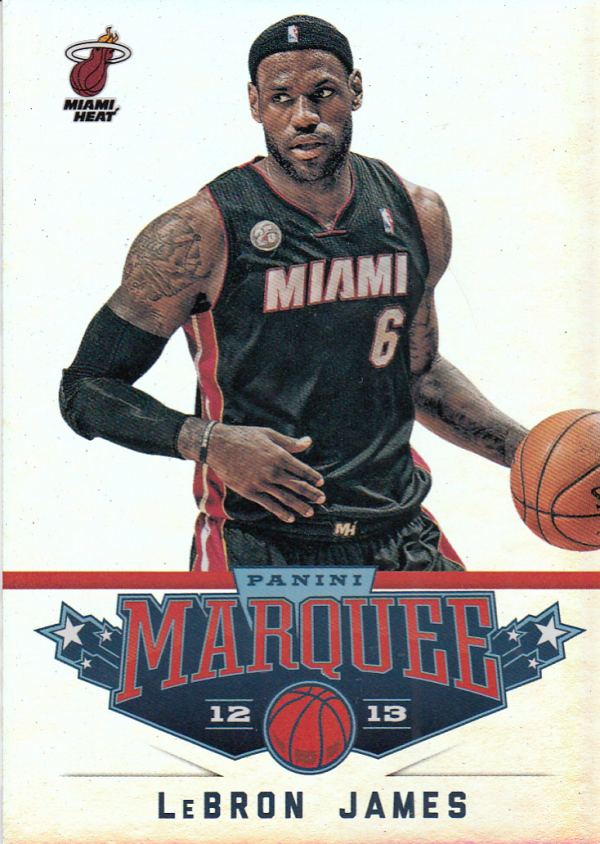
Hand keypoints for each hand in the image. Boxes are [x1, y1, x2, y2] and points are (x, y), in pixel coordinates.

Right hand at [207, 424, 325, 522]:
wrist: (218, 445)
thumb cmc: (244, 436)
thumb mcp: (269, 434)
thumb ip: (289, 442)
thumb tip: (308, 441)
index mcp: (279, 455)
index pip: (302, 469)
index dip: (313, 477)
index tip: (320, 483)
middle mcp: (273, 471)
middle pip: (297, 485)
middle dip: (311, 494)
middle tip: (322, 499)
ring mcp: (261, 483)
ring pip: (286, 498)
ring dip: (300, 506)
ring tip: (310, 512)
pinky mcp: (250, 491)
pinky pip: (269, 505)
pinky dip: (280, 512)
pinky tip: (289, 518)